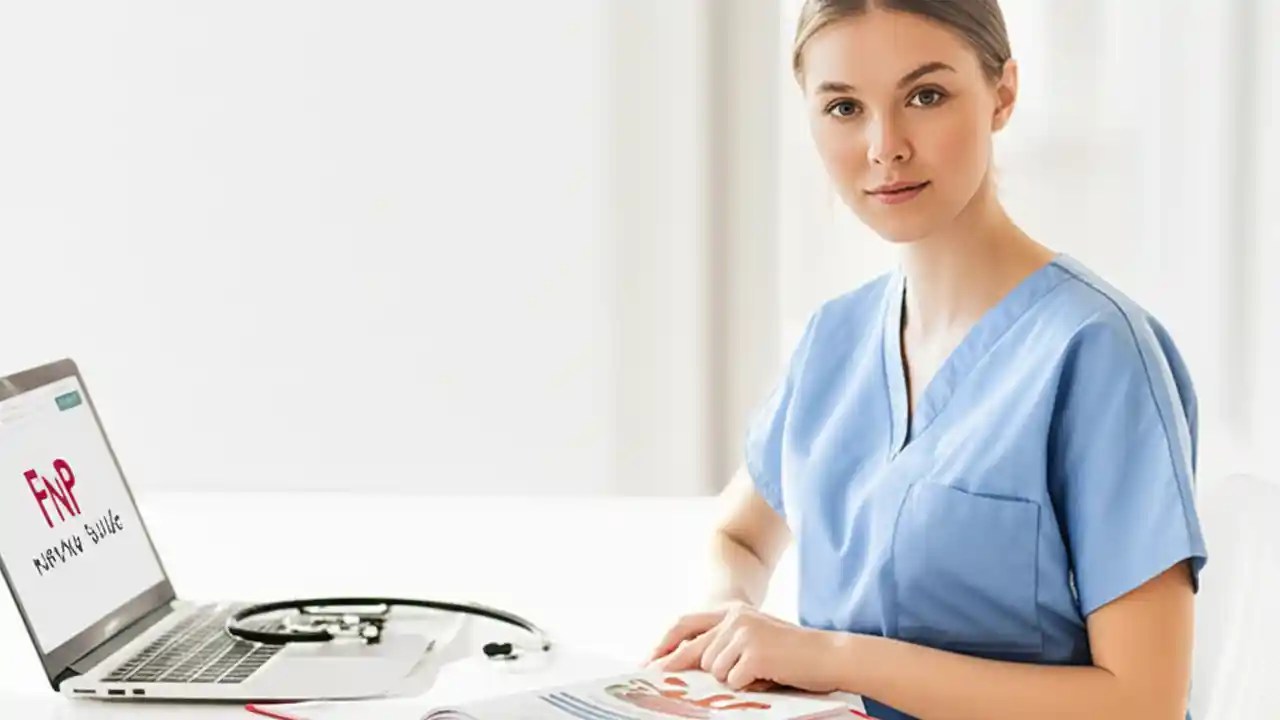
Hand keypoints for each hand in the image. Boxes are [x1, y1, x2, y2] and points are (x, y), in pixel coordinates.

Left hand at [646, 603, 845, 692]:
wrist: (829, 655)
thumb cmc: (793, 654)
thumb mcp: (755, 638)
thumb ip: (726, 644)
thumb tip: (689, 665)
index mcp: (733, 612)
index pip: (687, 624)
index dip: (665, 643)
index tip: (650, 661)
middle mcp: (735, 617)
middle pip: (694, 651)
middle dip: (676, 668)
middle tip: (655, 678)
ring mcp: (743, 633)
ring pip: (715, 671)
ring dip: (732, 679)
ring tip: (759, 672)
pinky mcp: (753, 653)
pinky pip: (734, 682)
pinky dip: (749, 685)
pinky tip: (768, 676)